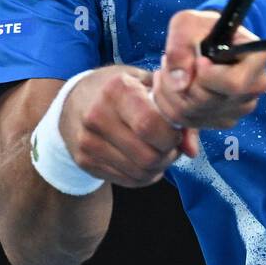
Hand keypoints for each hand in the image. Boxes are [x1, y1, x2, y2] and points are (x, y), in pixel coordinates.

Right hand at [60, 66, 198, 187]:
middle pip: (147, 156)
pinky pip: (128, 181)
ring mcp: (88, 142)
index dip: (171, 135)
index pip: (150, 125)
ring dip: (158, 167)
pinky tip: (143, 159)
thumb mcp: (147, 83)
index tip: (176, 130)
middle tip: (171, 145)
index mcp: (116, 90)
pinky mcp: (85, 161)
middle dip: (168, 155)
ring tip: (159, 151)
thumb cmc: (119, 88)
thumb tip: (192, 150)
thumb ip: (175, 112)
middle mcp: (97, 116)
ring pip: (140, 173)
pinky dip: (144, 175)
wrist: (74, 100)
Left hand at [152, 10, 265, 129]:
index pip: (234, 83)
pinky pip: (186, 122)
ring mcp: (239, 108)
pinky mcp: (223, 120)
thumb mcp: (187, 24)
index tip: (197, 59)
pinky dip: (169, 104)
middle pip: (208, 102)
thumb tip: (180, 83)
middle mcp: (253, 88)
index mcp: (256, 59)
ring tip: (168, 70)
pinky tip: (171, 85)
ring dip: (169, 93)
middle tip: (170, 61)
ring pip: (192, 115)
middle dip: (178, 82)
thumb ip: (180, 47)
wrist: (206, 40)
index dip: (207, 76)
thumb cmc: (201, 29)